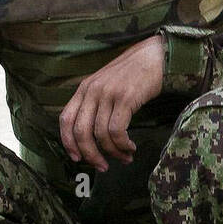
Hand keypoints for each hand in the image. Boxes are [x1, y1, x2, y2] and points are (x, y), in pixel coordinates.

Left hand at [58, 33, 163, 171]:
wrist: (156, 56)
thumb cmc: (135, 74)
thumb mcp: (107, 84)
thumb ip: (96, 103)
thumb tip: (93, 134)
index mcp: (84, 88)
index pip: (66, 119)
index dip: (68, 142)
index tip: (78, 158)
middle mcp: (92, 90)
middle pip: (81, 131)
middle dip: (90, 154)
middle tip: (102, 166)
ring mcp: (108, 94)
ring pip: (101, 134)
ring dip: (113, 152)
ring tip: (125, 157)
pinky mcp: (125, 98)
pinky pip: (117, 130)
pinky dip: (123, 144)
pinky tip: (131, 147)